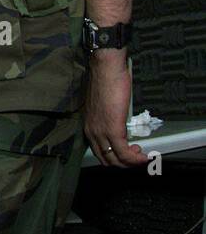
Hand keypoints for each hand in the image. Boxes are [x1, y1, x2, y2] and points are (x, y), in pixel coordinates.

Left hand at [82, 51, 147, 167]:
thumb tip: (120, 125)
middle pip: (106, 159)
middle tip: (137, 155)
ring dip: (131, 162)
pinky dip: (135, 158)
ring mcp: (100, 132)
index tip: (129, 153)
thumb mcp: (104, 106)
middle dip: (124, 163)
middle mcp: (91, 132)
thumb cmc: (107, 83)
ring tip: (142, 155)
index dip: (115, 157)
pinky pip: (124, 152)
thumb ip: (108, 119)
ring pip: (115, 158)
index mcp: (89, 127)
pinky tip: (145, 156)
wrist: (106, 70)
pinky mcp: (112, 129)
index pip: (99, 152)